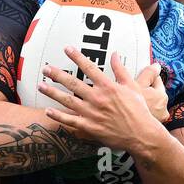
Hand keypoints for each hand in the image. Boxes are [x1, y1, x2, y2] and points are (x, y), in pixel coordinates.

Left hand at [39, 49, 165, 152]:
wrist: (142, 134)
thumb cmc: (139, 110)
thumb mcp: (133, 86)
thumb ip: (120, 70)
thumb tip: (114, 54)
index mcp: (108, 86)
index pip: (89, 67)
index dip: (77, 57)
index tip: (66, 49)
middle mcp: (97, 98)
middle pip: (73, 83)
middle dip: (57, 74)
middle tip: (45, 68)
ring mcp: (92, 113)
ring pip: (68, 100)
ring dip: (53, 93)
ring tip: (41, 86)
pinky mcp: (89, 127)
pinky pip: (70, 121)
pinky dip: (58, 116)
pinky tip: (47, 111)